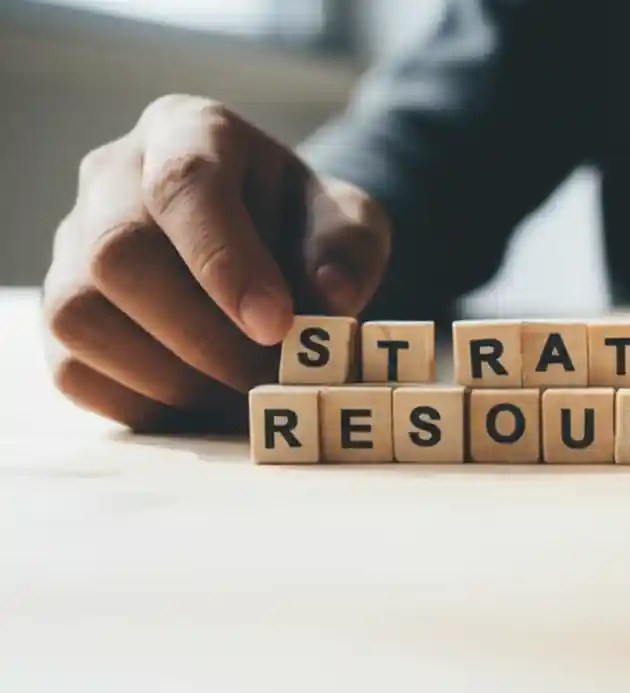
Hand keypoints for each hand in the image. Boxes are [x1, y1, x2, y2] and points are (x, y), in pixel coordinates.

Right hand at [42, 95, 390, 430]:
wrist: (268, 248)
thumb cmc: (304, 229)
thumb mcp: (349, 224)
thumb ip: (350, 249)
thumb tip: (331, 294)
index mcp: (188, 131)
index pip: (186, 183)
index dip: (226, 260)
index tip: (276, 325)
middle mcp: (112, 176)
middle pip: (119, 253)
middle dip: (203, 335)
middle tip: (267, 378)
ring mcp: (72, 243)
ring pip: (81, 314)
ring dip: (171, 376)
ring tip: (241, 395)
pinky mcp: (57, 312)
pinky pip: (73, 368)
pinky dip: (143, 401)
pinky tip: (202, 402)